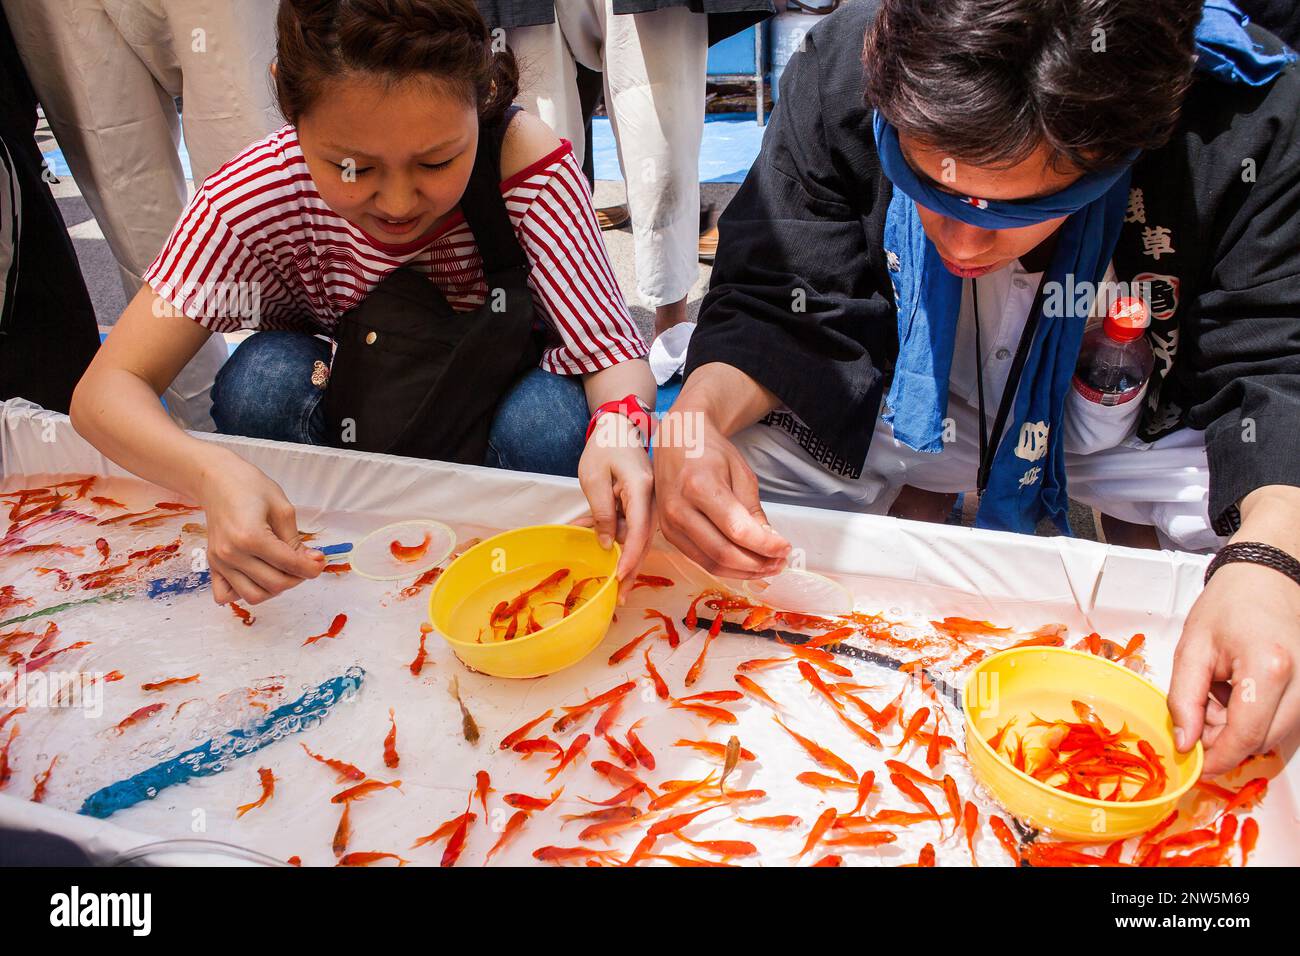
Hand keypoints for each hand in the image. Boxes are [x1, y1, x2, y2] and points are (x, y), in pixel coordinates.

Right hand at [196, 452, 325, 604]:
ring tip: (283, 569)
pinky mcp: (213, 565)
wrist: (217, 480)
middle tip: (304, 563)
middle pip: (274, 584)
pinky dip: (245, 592)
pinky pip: (225, 595)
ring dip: (275, 588)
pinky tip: (258, 577)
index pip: (289, 564)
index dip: (311, 567)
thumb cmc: (249, 487)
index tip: (320, 562)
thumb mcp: (282, 508)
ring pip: (254, 595)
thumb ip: (296, 540)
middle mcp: (231, 554)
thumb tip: (312, 563)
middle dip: (297, 577)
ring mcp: (219, 562)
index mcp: (250, 537)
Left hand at [577, 414, 654, 588]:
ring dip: (625, 559)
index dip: (631, 556)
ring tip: (615, 586)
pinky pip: (631, 526)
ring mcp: (648, 502)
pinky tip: (599, 549)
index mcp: (641, 488)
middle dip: (632, 569)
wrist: (619, 426)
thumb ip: (601, 512)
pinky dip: (616, 540)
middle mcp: (650, 498)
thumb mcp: (594, 478)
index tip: (620, 577)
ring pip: (638, 537)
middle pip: (644, 539)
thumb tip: (607, 544)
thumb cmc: (604, 447)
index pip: (640, 529)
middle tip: (621, 596)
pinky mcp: (641, 504)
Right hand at [652, 408, 790, 578]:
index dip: (765, 545)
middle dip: (757, 563)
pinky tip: (745, 563)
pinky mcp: (668, 534)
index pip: (737, 530)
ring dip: (743, 571)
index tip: (785, 547)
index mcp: (699, 486)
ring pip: (711, 563)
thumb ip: (753, 510)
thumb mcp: (741, 473)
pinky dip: (726, 567)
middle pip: (723, 552)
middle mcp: (679, 509)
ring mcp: (670, 524)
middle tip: (779, 561)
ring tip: (767, 566)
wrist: (677, 442)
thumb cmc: (710, 453)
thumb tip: (769, 544)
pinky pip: (700, 560)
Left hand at [1168, 562, 1299, 776]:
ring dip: (1240, 729)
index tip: (1193, 763)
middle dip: (1226, 742)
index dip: (1217, 757)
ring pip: (1275, 733)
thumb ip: (1184, 698)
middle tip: (1196, 720)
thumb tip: (1184, 742)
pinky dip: (1254, 716)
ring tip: (1214, 695)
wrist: (1267, 575)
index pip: (1245, 735)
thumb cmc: (1228, 603)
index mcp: (1268, 668)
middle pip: (1264, 740)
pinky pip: (1283, 718)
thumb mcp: (1193, 647)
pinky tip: (1233, 691)